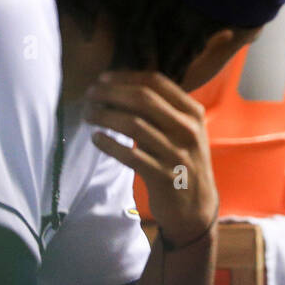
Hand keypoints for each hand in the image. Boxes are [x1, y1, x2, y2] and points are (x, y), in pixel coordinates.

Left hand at [84, 70, 218, 246]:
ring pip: (133, 125)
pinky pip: (130, 155)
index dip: (125, 77)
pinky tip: (96, 138)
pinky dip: (109, 144)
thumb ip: (160, 109)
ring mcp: (176, 153)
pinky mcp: (163, 177)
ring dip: (105, 116)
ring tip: (88, 115)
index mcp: (192, 112)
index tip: (102, 79)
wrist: (196, 207)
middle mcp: (188, 129)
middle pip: (143, 99)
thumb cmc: (182, 161)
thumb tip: (118, 86)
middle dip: (110, 93)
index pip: (156, 82)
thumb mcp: (181, 130)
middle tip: (89, 94)